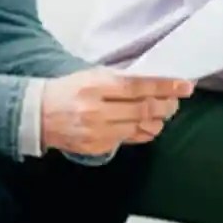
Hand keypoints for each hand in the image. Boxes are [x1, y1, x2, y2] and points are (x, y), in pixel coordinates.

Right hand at [40, 67, 193, 154]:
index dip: (165, 87)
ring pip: (141, 126)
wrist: (37, 115)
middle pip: (144, 108)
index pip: (138, 86)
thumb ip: (119, 79)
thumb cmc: (66, 90)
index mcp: (94, 86)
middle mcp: (97, 110)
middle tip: (176, 101)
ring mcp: (97, 131)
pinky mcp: (97, 146)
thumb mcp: (89, 76)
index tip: (185, 86)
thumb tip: (154, 83)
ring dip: (158, 119)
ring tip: (163, 113)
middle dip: (167, 105)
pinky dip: (142, 131)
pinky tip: (145, 125)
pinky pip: (129, 139)